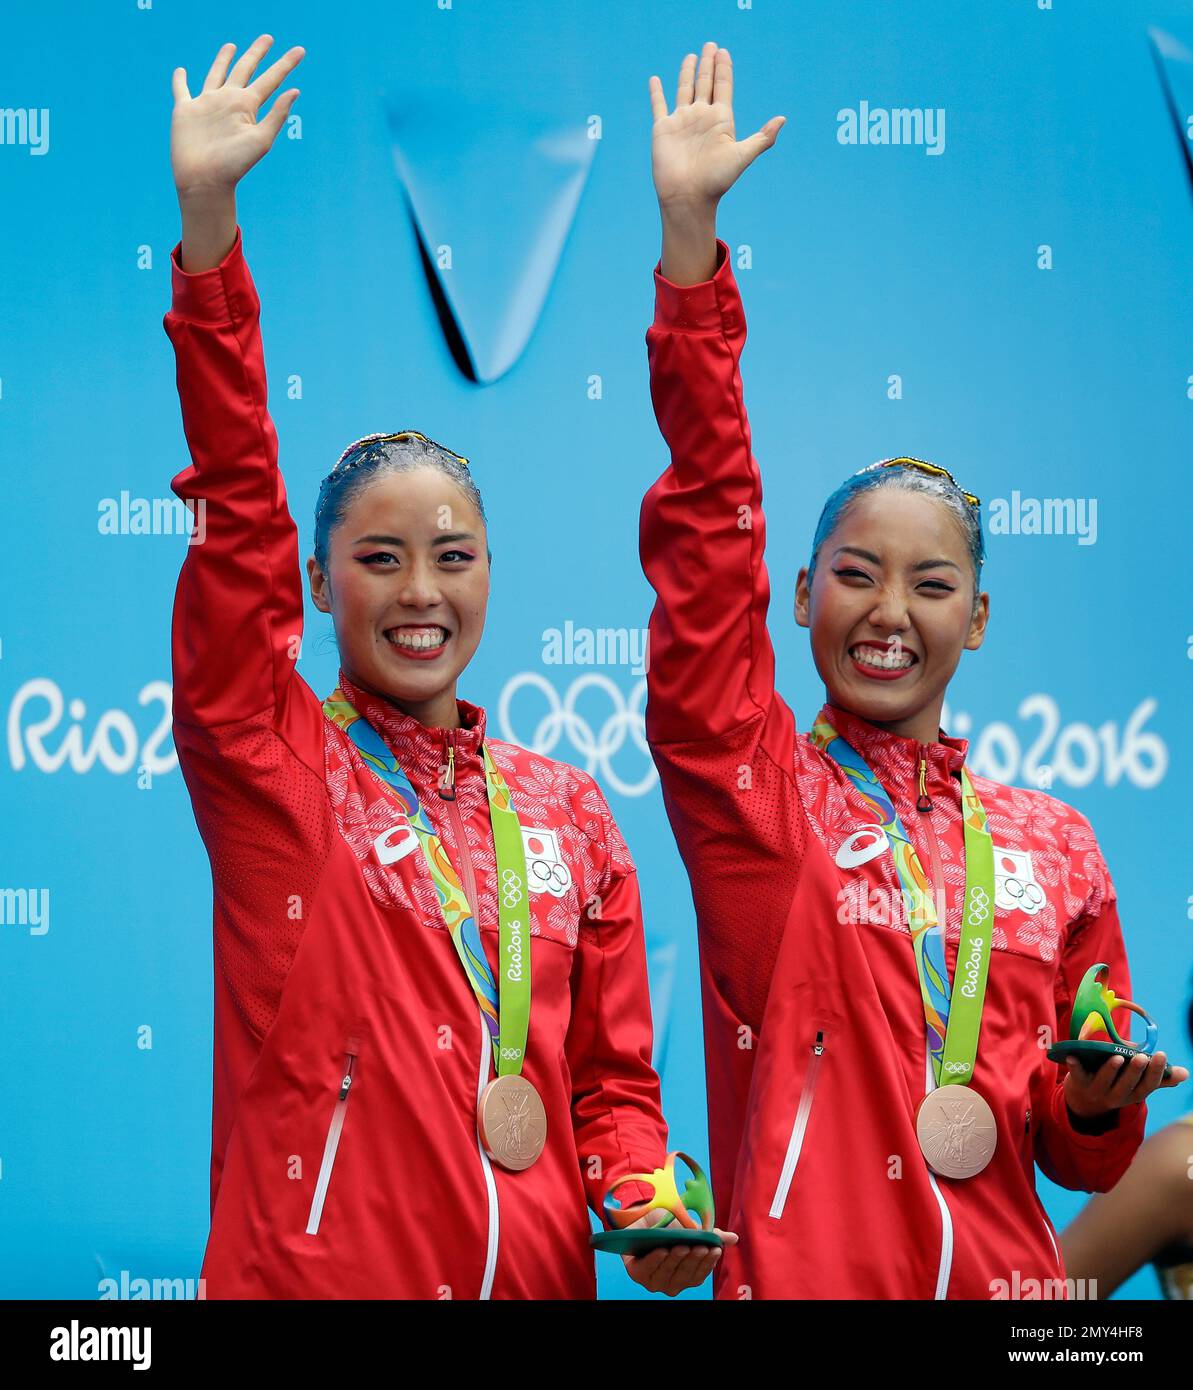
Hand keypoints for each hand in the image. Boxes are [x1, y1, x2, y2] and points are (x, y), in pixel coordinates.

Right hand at [171, 34, 303, 200]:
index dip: (285, 65)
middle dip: (257, 53)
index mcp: (247, 106)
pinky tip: (181, 71)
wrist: (205, 179)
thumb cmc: (234, 164)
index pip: (270, 80)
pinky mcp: (185, 110)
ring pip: (216, 74)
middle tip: (268, 38)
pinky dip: (180, 80)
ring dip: (224, 60)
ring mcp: (207, 104)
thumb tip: (295, 90)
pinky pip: (182, 90)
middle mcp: (229, 101)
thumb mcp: (261, 139)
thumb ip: (276, 115)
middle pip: (245, 69)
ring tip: (232, 46)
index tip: (300, 51)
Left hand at [620, 1211, 738, 1296]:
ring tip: (680, 1246)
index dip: (707, 1263)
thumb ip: (711, 1236)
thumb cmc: (670, 1228)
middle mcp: (671, 1283)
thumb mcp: (692, 1230)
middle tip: (698, 1246)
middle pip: (683, 1276)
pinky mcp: (636, 1273)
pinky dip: (654, 1261)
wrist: (644, 1217)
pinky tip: (662, 1250)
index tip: (714, 1249)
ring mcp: (654, 1280)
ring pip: (666, 1276)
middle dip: (692, 1261)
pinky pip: (645, 1271)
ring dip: (674, 1261)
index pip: (699, 1275)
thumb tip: (734, 1238)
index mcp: (687, 1275)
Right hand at [649, 42, 783, 213]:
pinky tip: (655, 80)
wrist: (688, 198)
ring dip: (688, 72)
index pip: (723, 87)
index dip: (724, 69)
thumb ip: (762, 138)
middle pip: (706, 83)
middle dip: (708, 64)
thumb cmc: (716, 180)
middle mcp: (702, 118)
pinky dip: (656, 93)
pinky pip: (659, 106)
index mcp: (721, 120)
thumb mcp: (742, 156)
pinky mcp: (663, 129)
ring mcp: (682, 122)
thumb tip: (783, 119)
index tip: (724, 52)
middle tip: (711, 45)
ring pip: (684, 89)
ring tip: (691, 56)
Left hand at [1064, 1049, 1187, 1119]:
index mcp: (1134, 1094)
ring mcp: (1098, 1090)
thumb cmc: (1118, 1084)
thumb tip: (1185, 1074)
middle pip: (1127, 1085)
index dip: (1155, 1072)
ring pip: (1105, 1082)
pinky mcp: (1079, 1083)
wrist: (1085, 1100)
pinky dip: (1075, 1066)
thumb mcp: (1138, 1084)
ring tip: (1117, 1057)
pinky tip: (1073, 1056)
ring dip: (1111, 1070)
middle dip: (1135, 1071)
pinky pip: (1077, 1075)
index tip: (1162, 1055)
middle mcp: (1117, 1096)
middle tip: (1142, 1057)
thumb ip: (1159, 1078)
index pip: (1148, 1085)